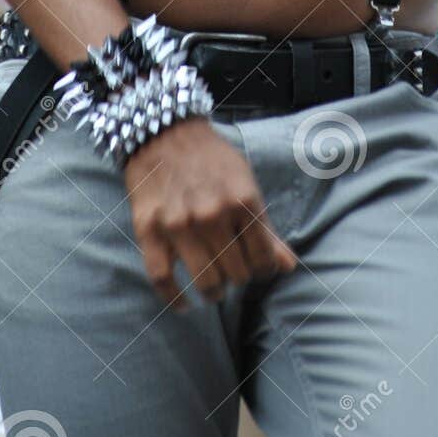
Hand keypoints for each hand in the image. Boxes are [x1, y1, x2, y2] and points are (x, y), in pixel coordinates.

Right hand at [124, 117, 297, 310]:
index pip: (263, 260)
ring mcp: (178, 224)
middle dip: (239, 276)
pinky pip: (162, 279)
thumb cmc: (211, 159)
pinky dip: (174, 299)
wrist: (164, 132)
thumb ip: (266, 228)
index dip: (263, 269)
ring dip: (214, 291)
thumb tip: (288, 266)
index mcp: (242, 200)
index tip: (257, 266)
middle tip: (233, 268)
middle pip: (237, 275)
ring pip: (206, 282)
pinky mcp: (149, 230)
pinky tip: (184, 304)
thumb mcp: (246, 183)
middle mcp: (212, 214)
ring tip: (214, 287)